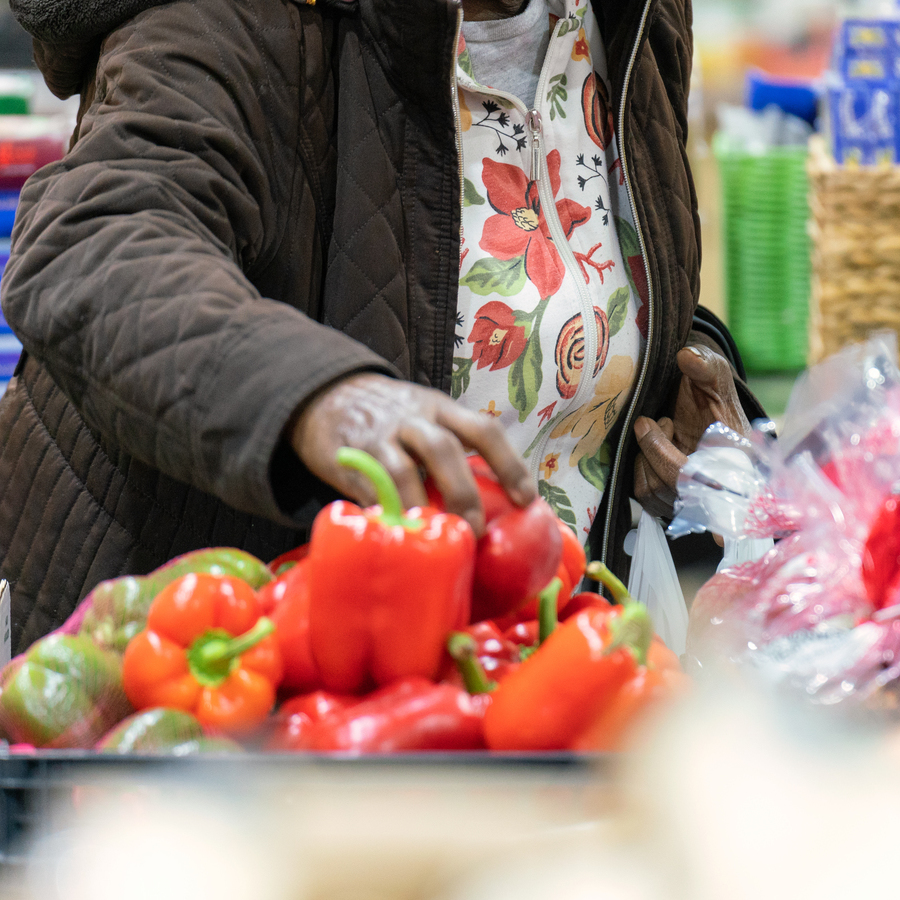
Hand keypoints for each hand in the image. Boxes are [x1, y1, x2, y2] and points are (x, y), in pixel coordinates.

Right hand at [289, 373, 535, 534]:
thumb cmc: (391, 418)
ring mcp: (380, 437)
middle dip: (464, 492)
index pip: (483, 429)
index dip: (509, 464)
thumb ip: (452, 449)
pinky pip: (370, 489)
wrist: (328, 395)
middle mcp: (413, 418)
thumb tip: (493, 505)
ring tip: (436, 537)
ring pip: (403, 470)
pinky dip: (387, 513)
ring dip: (422, 506)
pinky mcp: (351, 458)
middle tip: (476, 531)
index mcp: (441, 409)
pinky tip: (400, 533)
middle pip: (444, 449)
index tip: (526, 499)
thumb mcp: (425, 417)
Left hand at [633, 344, 750, 517]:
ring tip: (666, 434)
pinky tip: (655, 452)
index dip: (671, 455)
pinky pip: (644, 496)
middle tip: (659, 421)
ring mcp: (692, 502)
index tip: (662, 422)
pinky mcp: (670, 506)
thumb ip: (706, 367)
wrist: (706, 422)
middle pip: (670, 484)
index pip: (701, 474)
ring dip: (648, 457)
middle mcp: (718, 490)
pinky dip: (642, 469)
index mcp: (736, 462)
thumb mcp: (715, 380)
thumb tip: (686, 356)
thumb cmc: (713, 403)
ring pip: (652, 490)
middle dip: (655, 448)